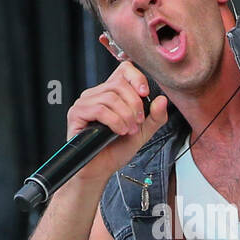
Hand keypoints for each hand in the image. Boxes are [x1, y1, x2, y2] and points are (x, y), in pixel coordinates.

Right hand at [66, 60, 169, 181]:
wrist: (101, 169)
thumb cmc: (116, 150)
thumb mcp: (143, 133)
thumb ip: (155, 117)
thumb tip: (162, 100)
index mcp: (112, 94)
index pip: (124, 69)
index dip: (136, 78)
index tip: (145, 93)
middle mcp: (97, 94)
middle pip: (119, 84)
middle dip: (134, 105)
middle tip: (138, 123)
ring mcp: (85, 103)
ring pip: (110, 97)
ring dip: (125, 115)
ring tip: (128, 130)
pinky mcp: (77, 114)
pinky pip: (99, 109)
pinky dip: (114, 121)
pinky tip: (119, 131)